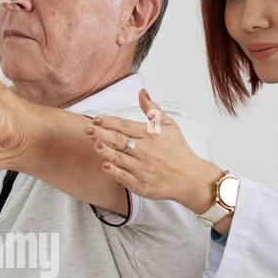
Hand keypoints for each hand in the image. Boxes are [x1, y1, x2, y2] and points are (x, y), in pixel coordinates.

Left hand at [88, 88, 222, 212]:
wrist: (191, 179)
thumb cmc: (179, 151)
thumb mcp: (170, 126)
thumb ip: (153, 110)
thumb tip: (142, 92)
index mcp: (151, 135)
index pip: (124, 125)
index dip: (108, 122)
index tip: (96, 119)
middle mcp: (146, 151)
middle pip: (118, 140)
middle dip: (101, 134)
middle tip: (87, 129)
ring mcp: (143, 169)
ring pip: (118, 158)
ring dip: (104, 150)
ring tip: (93, 143)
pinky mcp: (142, 185)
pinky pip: (124, 177)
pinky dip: (114, 171)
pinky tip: (105, 165)